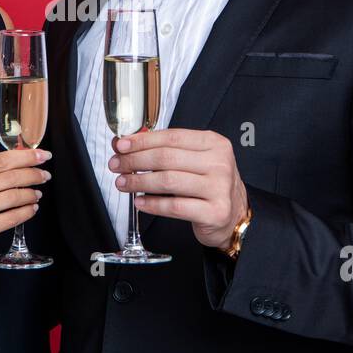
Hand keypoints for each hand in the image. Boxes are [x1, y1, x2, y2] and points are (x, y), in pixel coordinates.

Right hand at [0, 147, 51, 263]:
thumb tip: (23, 157)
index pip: (2, 159)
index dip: (27, 156)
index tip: (43, 155)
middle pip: (11, 177)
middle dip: (34, 175)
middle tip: (45, 175)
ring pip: (13, 197)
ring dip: (31, 194)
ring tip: (37, 193)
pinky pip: (11, 218)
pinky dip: (26, 212)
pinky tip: (32, 208)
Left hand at [109, 128, 247, 251]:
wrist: (235, 215)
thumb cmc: (210, 185)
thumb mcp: (196, 160)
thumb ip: (168, 150)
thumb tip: (129, 144)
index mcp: (214, 143)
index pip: (172, 137)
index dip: (142, 141)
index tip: (121, 145)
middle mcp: (219, 163)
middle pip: (167, 158)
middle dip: (135, 160)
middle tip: (117, 165)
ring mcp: (219, 188)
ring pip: (168, 181)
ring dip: (139, 181)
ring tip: (123, 183)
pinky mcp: (214, 212)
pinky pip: (175, 207)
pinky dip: (153, 204)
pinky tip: (139, 202)